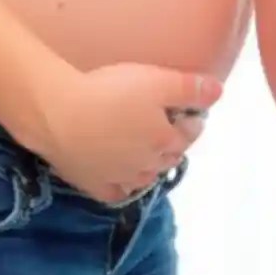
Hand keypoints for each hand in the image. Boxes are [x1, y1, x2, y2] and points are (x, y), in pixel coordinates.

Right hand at [28, 63, 222, 202]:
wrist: (55, 112)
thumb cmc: (111, 92)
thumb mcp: (159, 81)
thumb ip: (192, 88)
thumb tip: (220, 91)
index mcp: (166, 140)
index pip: (190, 133)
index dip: (192, 120)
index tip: (188, 111)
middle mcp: (147, 165)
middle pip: (169, 156)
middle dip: (173, 143)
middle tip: (165, 126)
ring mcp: (119, 177)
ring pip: (145, 177)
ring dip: (150, 165)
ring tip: (145, 150)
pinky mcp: (91, 184)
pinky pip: (114, 193)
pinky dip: (122, 186)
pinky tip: (120, 178)